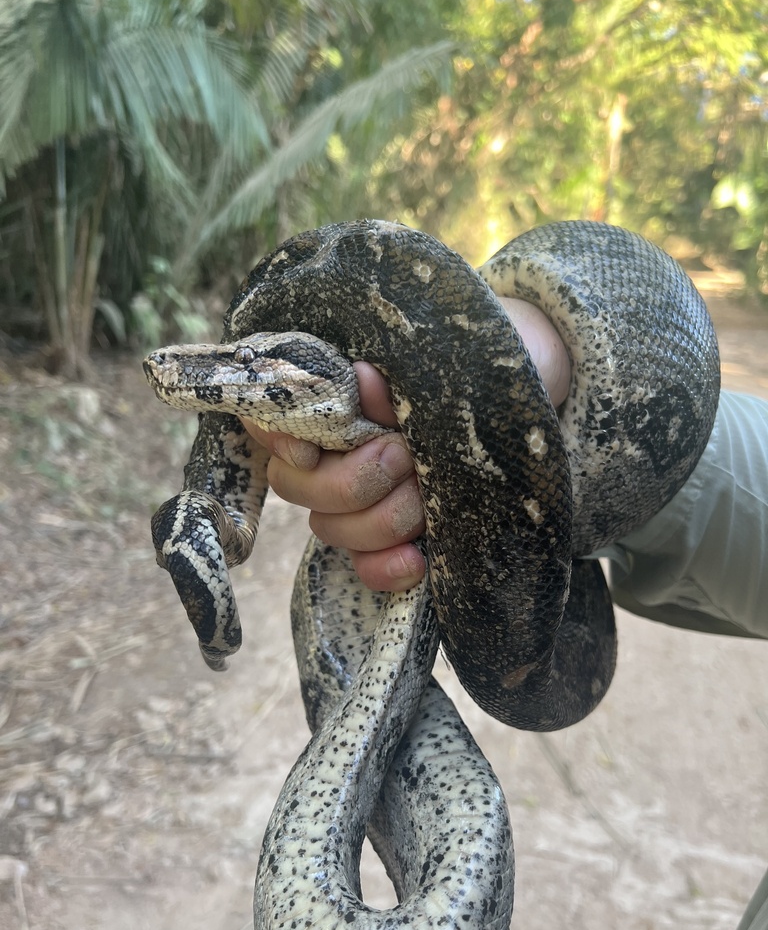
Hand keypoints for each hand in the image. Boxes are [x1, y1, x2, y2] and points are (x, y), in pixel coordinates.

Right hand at [243, 297, 570, 591]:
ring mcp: (360, 498)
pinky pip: (366, 569)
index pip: (267, 420)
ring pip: (332, 530)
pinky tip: (420, 558)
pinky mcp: (393, 538)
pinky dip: (389, 567)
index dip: (275, 439)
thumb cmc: (481, 360)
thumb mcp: (444, 360)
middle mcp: (332, 448)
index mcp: (330, 395)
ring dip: (385, 519)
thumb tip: (359, 382)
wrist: (537, 387)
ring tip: (429, 495)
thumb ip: (397, 379)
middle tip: (406, 456)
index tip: (313, 446)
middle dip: (354, 481)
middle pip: (297, 487)